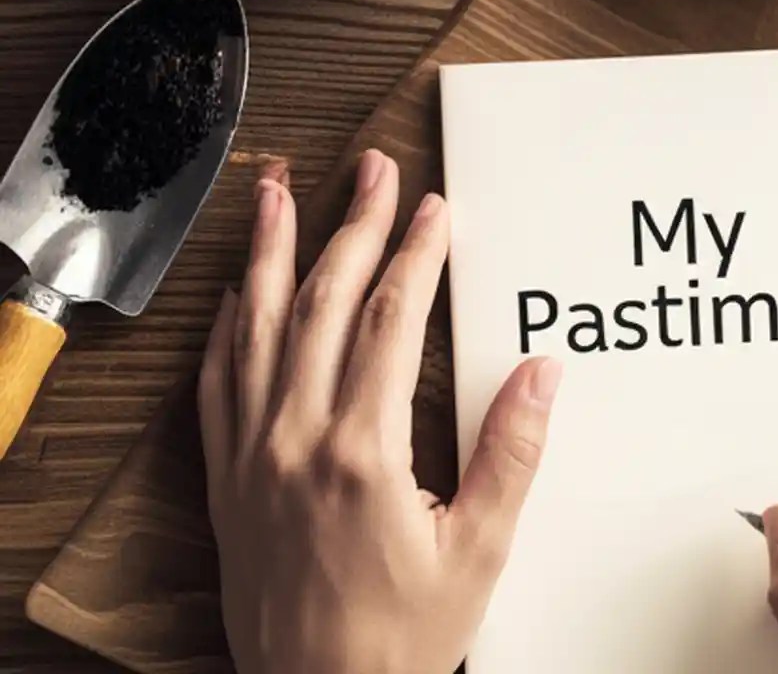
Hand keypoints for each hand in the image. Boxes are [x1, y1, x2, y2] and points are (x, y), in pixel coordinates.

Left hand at [198, 149, 562, 673]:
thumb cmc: (398, 638)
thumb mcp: (479, 552)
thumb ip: (510, 455)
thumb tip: (542, 375)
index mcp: (362, 453)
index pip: (391, 321)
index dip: (416, 255)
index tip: (434, 211)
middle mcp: (295, 440)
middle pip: (321, 303)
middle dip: (352, 226)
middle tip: (372, 171)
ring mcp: (250, 455)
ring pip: (253, 327)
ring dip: (266, 251)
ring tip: (276, 191)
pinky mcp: (225, 477)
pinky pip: (215, 380)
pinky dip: (225, 324)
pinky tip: (234, 291)